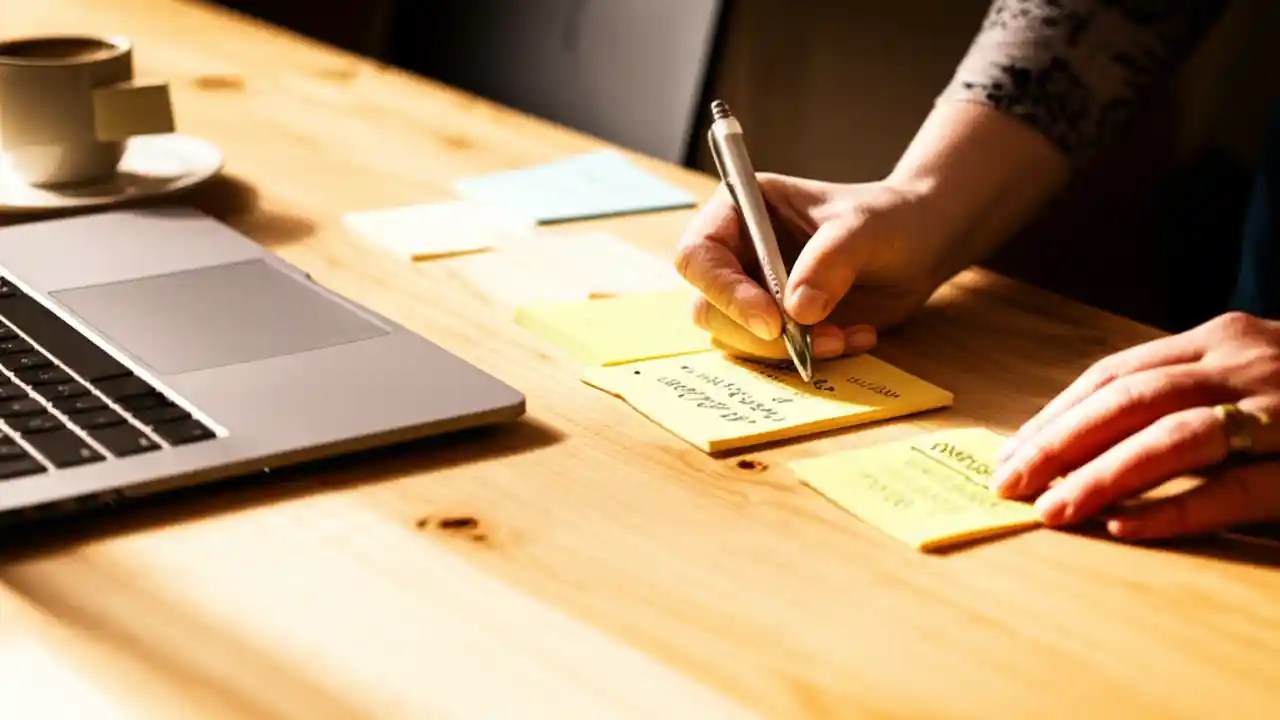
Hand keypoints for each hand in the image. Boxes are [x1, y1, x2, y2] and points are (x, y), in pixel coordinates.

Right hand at [674, 174, 949, 359]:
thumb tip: (797, 311)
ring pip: (734, 338)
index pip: (699, 255)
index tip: (772, 320)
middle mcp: (736, 253)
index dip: (724, 291)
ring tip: (844, 337)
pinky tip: (855, 338)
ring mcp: (751, 292)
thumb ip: (830, 261)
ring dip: (785, 350)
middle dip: (755, 332)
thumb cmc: (888, 219)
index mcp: (740, 210)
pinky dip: (810, 357)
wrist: (919, 246)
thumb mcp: (864, 228)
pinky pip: (770, 354)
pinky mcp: (774, 325)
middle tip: (809, 340)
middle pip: (708, 306)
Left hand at [992, 311, 1279, 539]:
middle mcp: (1240, 366)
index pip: (1115, 374)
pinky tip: (1122, 524)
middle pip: (1128, 401)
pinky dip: (1173, 508)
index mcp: (1217, 342)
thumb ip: (1184, 392)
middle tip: (1009, 483)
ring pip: (1170, 438)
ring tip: (1051, 510)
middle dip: (1059, 444)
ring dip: (1100, 475)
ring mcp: (1277, 410)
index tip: (1011, 452)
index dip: (1056, 414)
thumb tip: (1092, 437)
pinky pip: (1233, 490)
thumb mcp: (1249, 374)